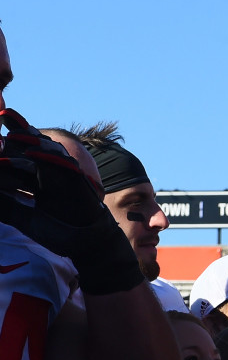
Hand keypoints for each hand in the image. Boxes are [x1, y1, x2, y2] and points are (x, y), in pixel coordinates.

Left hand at [0, 108, 141, 293]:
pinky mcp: (77, 181)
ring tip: (12, 132)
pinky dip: (48, 158)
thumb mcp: (23, 217)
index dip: (5, 143)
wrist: (87, 244)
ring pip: (47, 151)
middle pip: (32, 145)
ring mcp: (64, 174)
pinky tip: (33, 152)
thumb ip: (7, 206)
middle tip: (1, 115)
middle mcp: (50, 172)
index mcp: (37, 178)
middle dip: (17, 131)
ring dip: (30, 140)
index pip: (19, 155)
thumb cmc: (58, 232)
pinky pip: (63, 165)